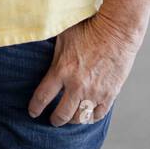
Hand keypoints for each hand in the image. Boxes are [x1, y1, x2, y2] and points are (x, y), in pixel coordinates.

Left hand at [28, 11, 141, 126]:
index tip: (33, 112)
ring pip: (80, 118)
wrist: (117, 30)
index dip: (35, 108)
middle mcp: (77, 85)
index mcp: (62, 70)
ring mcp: (94, 91)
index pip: (42, 97)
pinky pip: (98, 115)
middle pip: (61, 115)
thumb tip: (37, 50)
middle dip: (55, 120)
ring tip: (70, 117)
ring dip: (72, 120)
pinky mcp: (110, 94)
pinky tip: (87, 114)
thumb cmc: (89, 28)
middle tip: (53, 120)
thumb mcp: (63, 36)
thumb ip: (51, 51)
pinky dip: (91, 117)